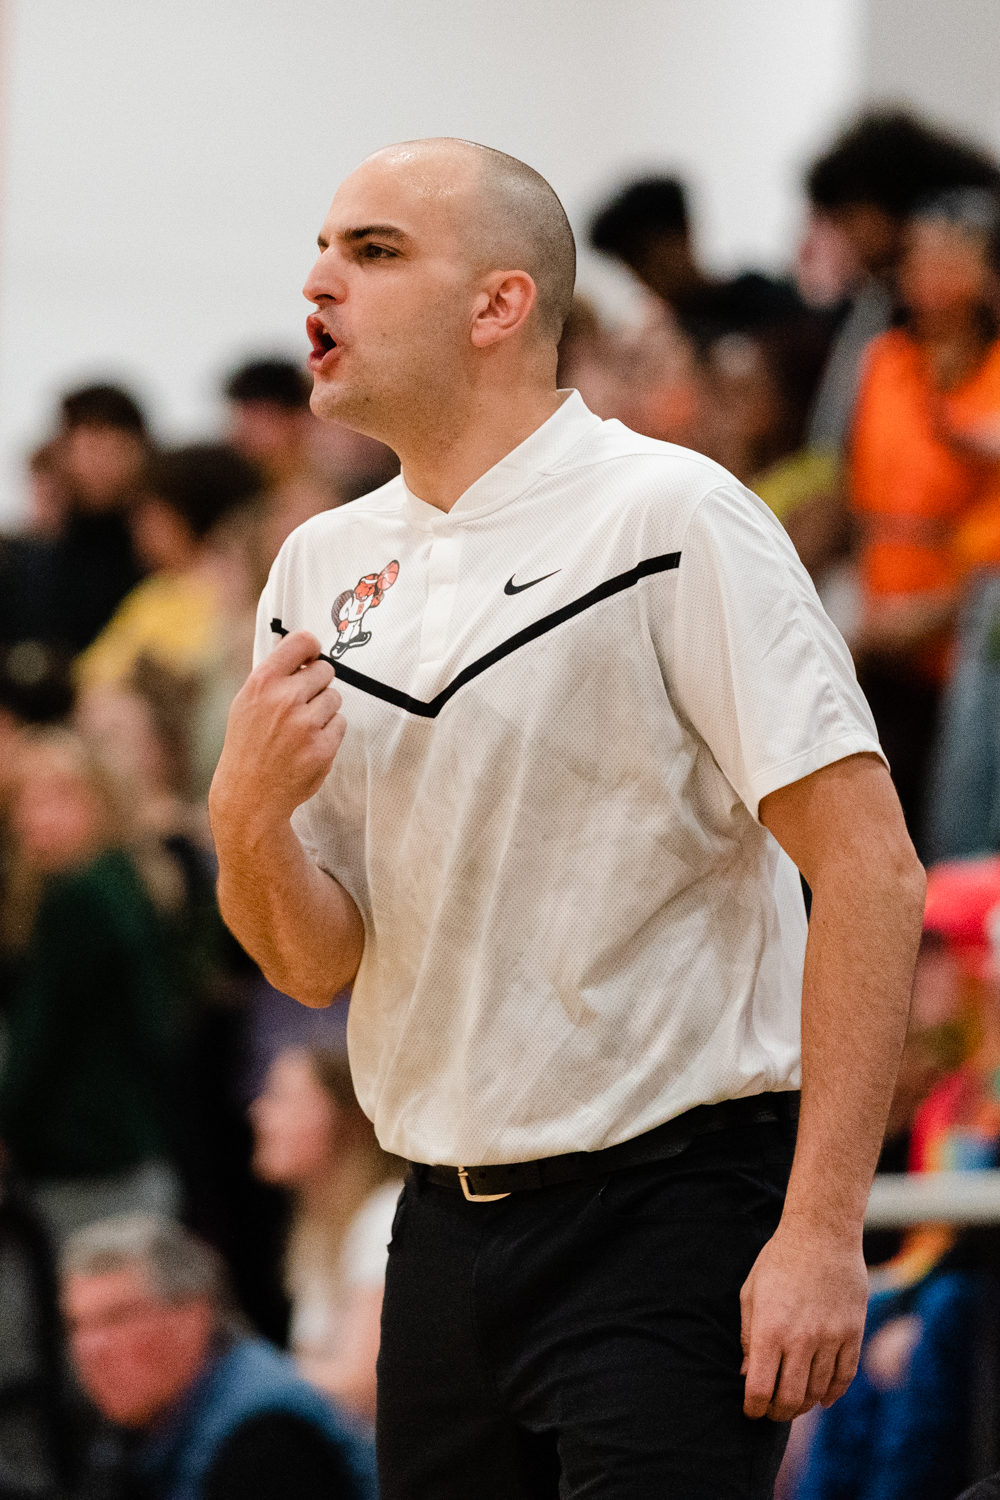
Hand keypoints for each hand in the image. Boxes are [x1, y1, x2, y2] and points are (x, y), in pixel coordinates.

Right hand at [210, 631, 344, 847]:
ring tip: (300, 729)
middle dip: (317, 685)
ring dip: (323, 710)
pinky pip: (340, 723)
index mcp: (262, 682)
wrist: (250, 793)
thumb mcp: (246, 702)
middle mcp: (284, 699)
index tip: (311, 658)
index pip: (301, 642)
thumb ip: (273, 675)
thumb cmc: (249, 744)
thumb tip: (302, 649)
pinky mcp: (323, 747)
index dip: (312, 648)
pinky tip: (307, 745)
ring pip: (335, 698)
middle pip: (325, 670)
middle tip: (301, 704)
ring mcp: (305, 724)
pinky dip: (329, 733)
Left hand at [740, 1217, 866, 1421]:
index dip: (753, 1408)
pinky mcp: (852, 1333)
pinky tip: (822, 1397)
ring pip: (818, 1391)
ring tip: (794, 1403)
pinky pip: (845, 1376)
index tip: (751, 1411)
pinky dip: (833, 1393)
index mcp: (769, 1329)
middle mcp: (801, 1339)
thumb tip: (747, 1374)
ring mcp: (830, 1338)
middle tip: (772, 1412)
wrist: (821, 1234)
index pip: (760, 1388)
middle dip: (778, 1413)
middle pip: (790, 1398)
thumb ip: (747, 1336)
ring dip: (804, 1404)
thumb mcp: (751, 1293)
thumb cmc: (779, 1261)